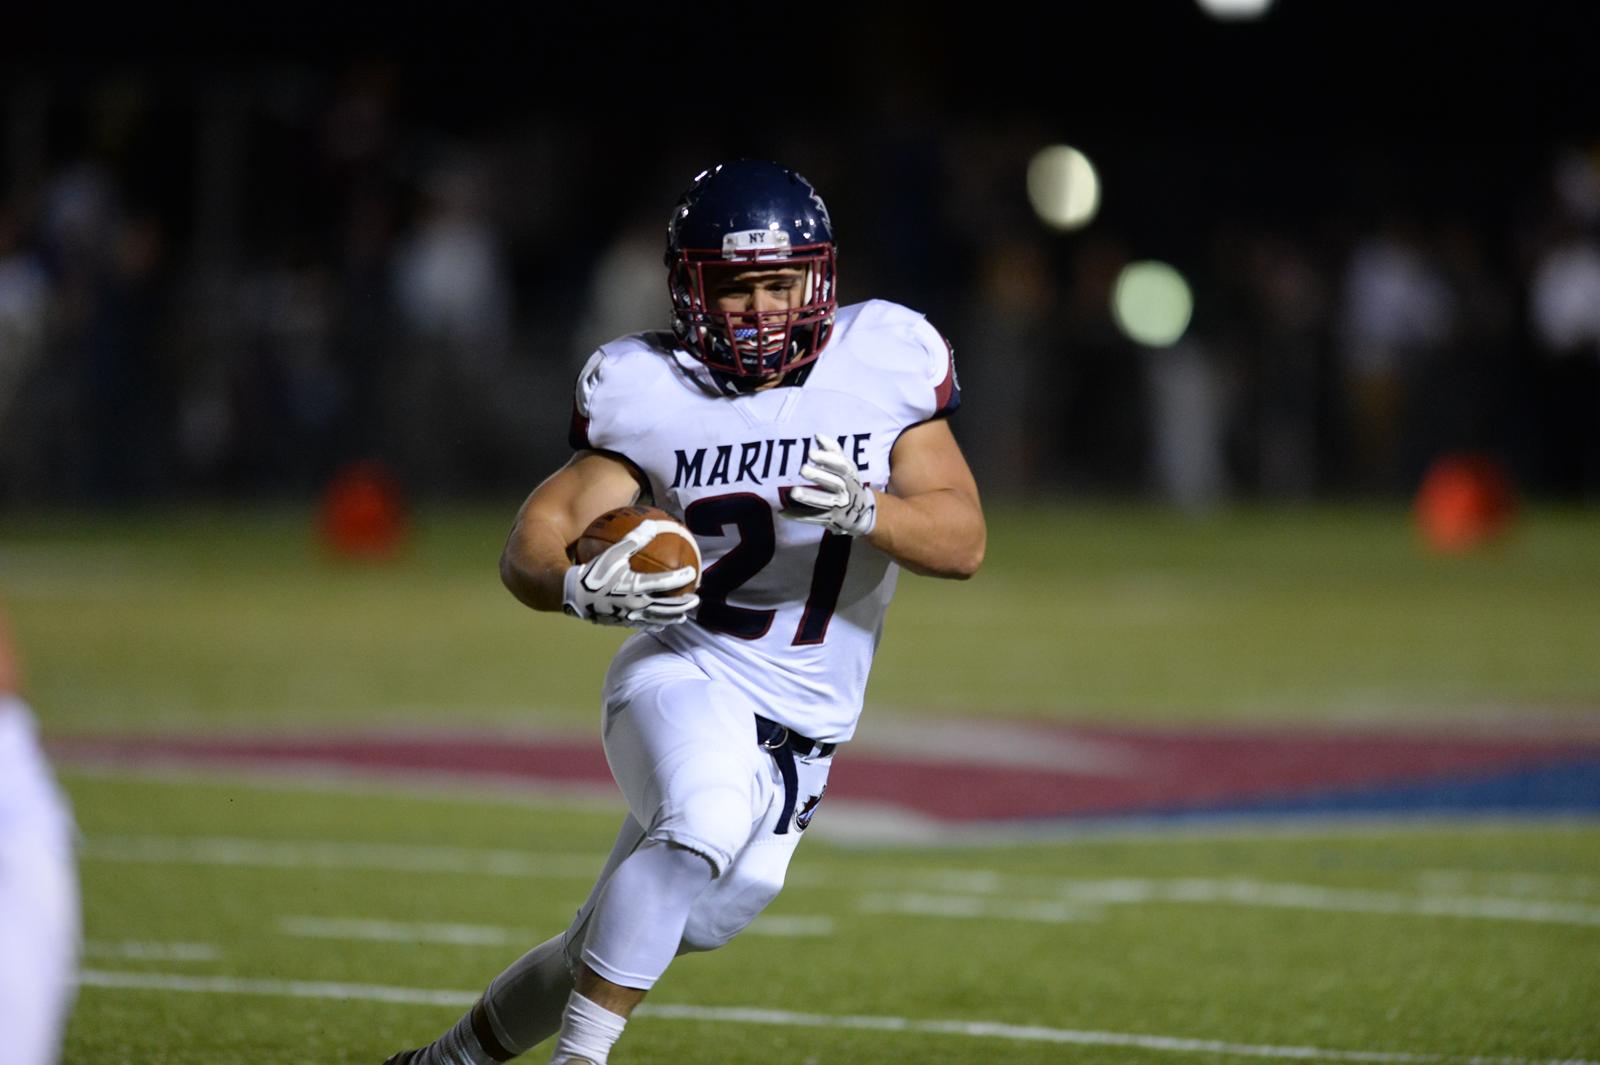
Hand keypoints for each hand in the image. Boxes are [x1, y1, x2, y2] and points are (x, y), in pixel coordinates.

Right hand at [562, 525, 698, 627]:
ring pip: (658, 619)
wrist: (572, 596)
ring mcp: (630, 617)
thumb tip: (651, 524)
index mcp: (636, 587)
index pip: (666, 583)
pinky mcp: (622, 623)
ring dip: (673, 617)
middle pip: (667, 607)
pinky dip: (656, 623)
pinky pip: (644, 624)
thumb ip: (633, 540)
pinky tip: (659, 622)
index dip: (682, 577)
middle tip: (695, 599)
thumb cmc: (593, 572)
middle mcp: (637, 605)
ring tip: (683, 615)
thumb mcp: (612, 553)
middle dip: (684, 604)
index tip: (692, 571)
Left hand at [784, 434, 876, 536]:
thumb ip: (833, 450)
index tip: (810, 453)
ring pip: (823, 502)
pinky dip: (797, 516)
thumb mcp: (846, 466)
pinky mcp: (830, 520)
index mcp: (850, 476)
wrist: (863, 514)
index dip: (827, 459)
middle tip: (803, 469)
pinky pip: (813, 518)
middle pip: (834, 484)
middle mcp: (846, 491)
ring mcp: (838, 508)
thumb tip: (817, 436)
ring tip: (793, 492)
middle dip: (819, 476)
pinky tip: (782, 512)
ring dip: (809, 497)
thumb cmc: (848, 483)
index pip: (841, 466)